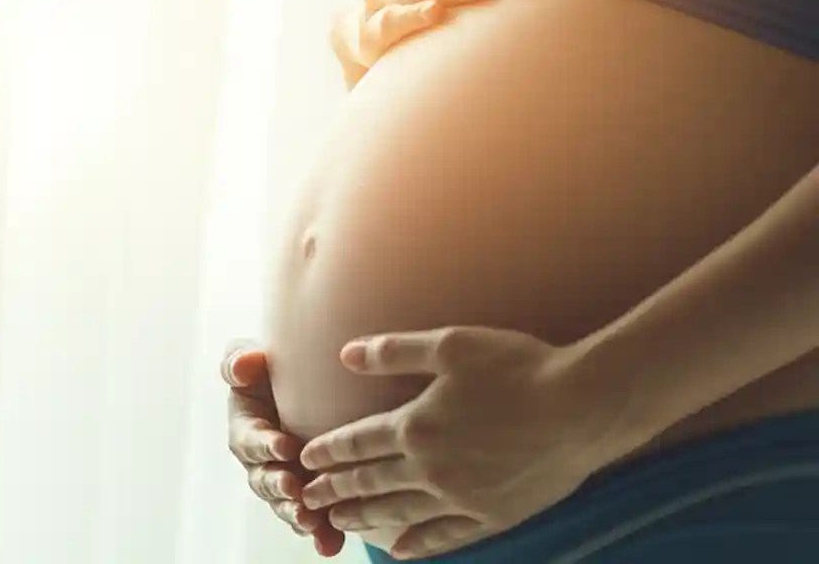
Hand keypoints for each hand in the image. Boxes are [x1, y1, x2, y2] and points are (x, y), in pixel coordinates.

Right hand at [222, 340, 345, 556]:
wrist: (310, 386)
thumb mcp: (251, 359)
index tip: (285, 445)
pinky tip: (331, 545)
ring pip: (286, 504)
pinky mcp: (309, 496)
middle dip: (279, 487)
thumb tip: (244, 366)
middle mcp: (262, 462)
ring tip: (311, 522)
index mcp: (247, 430)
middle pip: (264, 480)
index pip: (251, 440)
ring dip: (296, 515)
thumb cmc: (273, 370)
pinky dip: (321, 534)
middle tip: (294, 489)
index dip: (265, 444)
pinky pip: (312, 519)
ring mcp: (285, 481)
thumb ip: (239, 361)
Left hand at [297, 327, 614, 559]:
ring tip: (339, 523)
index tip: (305, 459)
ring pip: (399, 513)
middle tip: (307, 499)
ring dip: (365, 518)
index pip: (357, 443)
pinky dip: (418, 545)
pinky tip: (399, 551)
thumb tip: (344, 353)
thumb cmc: (519, 366)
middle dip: (335, 490)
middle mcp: (430, 468)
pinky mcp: (492, 514)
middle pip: (369, 482)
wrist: (583, 406)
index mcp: (415, 426)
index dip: (328, 451)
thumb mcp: (450, 345)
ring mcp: (460, 497)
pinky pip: (445, 536)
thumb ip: (393, 351)